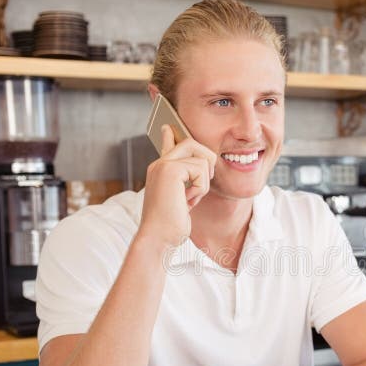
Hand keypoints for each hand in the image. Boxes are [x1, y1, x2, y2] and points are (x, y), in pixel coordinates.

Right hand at [136, 125, 216, 247]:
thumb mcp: (181, 203)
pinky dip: (200, 188)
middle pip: (191, 143)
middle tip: (201, 184)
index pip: (167, 146)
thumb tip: (199, 174)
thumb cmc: (170, 227)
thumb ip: (186, 186)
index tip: (168, 127)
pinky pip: (200, 170)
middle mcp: (159, 165)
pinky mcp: (170, 170)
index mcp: (160, 171)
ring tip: (190, 199)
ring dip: (203, 183)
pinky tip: (187, 201)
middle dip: (207, 160)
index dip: (170, 136)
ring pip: (201, 158)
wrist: (158, 238)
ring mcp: (163, 165)